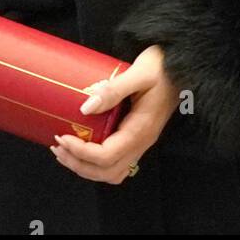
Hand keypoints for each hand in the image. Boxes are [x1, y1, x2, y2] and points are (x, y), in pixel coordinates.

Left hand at [50, 45, 178, 183]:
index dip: (80, 152)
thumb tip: (85, 108)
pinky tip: (83, 148)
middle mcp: (141, 143)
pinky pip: (117, 162)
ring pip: (112, 172)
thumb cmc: (162, 67)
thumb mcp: (138, 73)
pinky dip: (97, 163)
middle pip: (107, 171)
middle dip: (78, 165)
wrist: (183, 67)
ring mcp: (141, 143)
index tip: (61, 137)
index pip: (106, 156)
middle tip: (56, 146)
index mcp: (140, 131)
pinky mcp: (137, 138)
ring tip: (64, 151)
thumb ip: (114, 90)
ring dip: (86, 168)